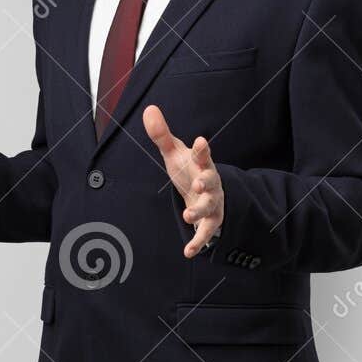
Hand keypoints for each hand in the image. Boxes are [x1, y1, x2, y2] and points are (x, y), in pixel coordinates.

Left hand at [143, 104, 223, 257]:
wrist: (206, 193)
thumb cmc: (189, 170)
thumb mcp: (175, 153)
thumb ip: (162, 134)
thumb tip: (149, 109)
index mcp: (202, 165)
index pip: (204, 155)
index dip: (203, 150)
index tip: (201, 141)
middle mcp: (210, 183)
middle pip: (211, 182)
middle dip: (206, 182)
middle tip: (199, 183)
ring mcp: (212, 203)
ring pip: (210, 208)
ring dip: (200, 212)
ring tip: (188, 216)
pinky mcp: (211, 222)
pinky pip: (206, 234)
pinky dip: (198, 243)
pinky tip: (188, 252)